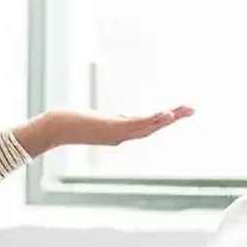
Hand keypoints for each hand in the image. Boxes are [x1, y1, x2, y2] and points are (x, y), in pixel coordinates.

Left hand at [14, 105, 193, 157]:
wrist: (53, 128)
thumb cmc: (69, 123)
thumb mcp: (95, 119)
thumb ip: (109, 120)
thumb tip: (119, 117)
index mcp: (119, 133)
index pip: (147, 126)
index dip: (163, 120)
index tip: (178, 112)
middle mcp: (121, 137)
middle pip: (153, 127)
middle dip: (173, 118)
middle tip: (192, 109)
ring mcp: (117, 134)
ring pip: (148, 127)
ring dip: (167, 119)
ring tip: (183, 111)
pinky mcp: (111, 129)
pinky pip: (136, 124)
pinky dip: (152, 120)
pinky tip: (164, 113)